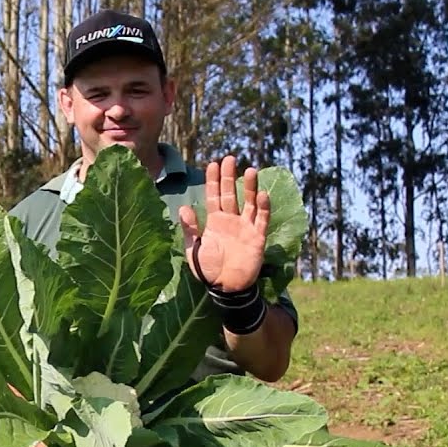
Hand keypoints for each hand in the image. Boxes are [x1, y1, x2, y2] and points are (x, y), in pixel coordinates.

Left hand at [177, 156, 268, 292]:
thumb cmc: (208, 270)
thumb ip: (190, 229)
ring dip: (250, 187)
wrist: (226, 288)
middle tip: (230, 158)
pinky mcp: (258, 237)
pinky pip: (262, 219)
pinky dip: (263, 207)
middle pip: (231, 194)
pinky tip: (262, 194)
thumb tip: (184, 207)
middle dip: (230, 177)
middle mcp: (230, 220)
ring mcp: (245, 227)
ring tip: (250, 170)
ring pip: (249, 202)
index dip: (213, 181)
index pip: (214, 196)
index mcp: (214, 222)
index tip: (212, 164)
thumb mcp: (194, 250)